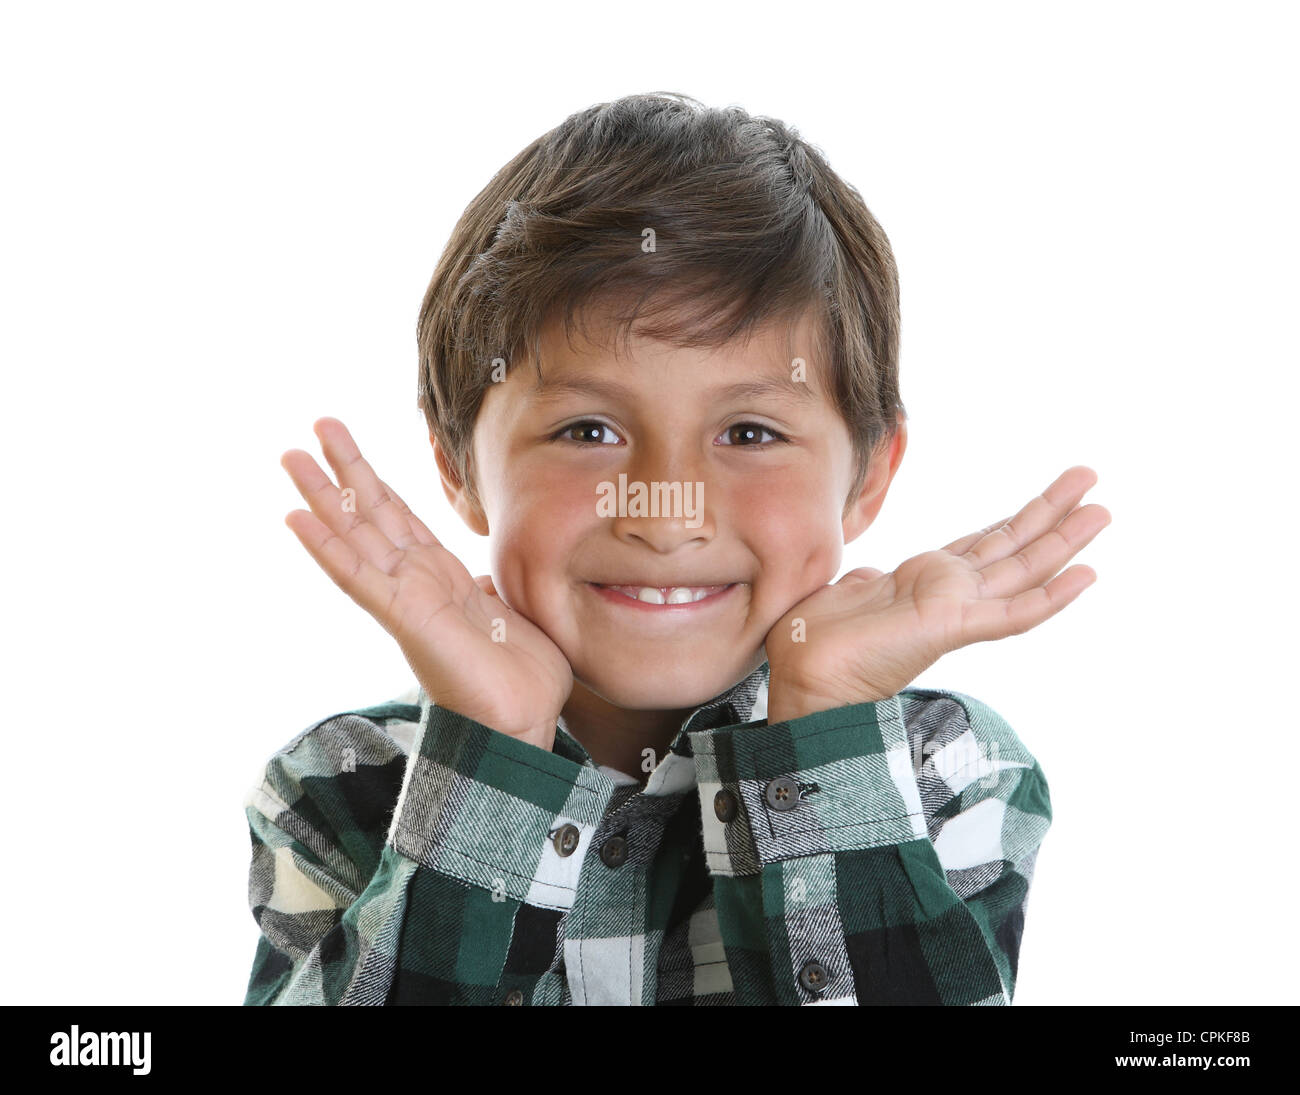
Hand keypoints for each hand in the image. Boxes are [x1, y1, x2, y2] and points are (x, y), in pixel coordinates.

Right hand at [280, 417, 572, 749]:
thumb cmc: (522, 677)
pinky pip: (360, 577)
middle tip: (316, 425)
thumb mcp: (510, 614)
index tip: (348, 445)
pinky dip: (328, 547)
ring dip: (323, 495)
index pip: (400, 518)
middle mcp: (416, 582)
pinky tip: (297, 518)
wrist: (526, 721)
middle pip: (372, 514)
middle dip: (344, 469)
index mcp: (441, 577)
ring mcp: (406, 600)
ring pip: (356, 535)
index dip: (375, 481)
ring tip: (291, 455)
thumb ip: (490, 590)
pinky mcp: (406, 619)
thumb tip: (487, 575)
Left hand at [764, 466, 1110, 721]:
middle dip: (1053, 513)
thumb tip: (868, 576)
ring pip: (1023, 570)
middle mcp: (950, 591)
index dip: (1017, 519)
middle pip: (1013, 545)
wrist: (803, 674)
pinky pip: (1013, 614)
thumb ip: (867, 581)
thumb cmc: (815, 640)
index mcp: (926, 581)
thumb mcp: (847, 593)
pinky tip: (1088, 575)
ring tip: (1104, 511)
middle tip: (1092, 479)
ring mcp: (957, 610)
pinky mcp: (954, 626)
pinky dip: (1052, 598)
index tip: (1050, 495)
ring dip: (1065, 541)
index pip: (983, 544)